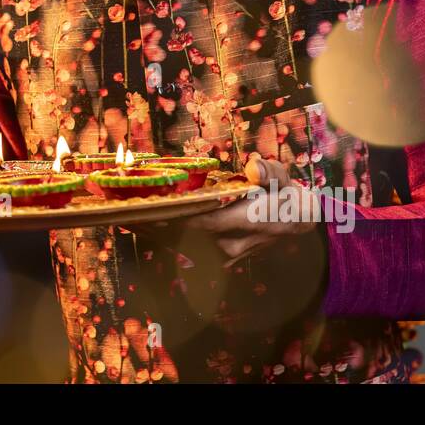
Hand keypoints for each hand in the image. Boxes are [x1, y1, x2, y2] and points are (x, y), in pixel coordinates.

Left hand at [136, 156, 321, 268]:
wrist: (299, 223)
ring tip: (127, 219)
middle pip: (186, 237)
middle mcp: (233, 243)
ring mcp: (226, 255)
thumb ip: (270, 172)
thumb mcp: (284, 178)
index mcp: (247, 221)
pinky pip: (189, 251)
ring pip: (184, 247)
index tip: (151, 208)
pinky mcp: (222, 258)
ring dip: (156, 235)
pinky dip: (165, 241)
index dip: (178, 216)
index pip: (206, 221)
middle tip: (124, 212)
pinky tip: (145, 230)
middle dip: (155, 226)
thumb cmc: (287, 195)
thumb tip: (253, 167)